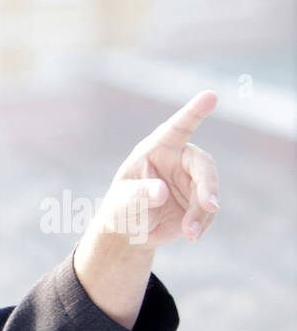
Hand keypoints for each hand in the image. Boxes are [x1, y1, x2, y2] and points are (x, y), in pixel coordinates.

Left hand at [94, 90, 220, 249]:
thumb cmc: (120, 209)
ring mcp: (192, 179)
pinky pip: (210, 209)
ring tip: (190, 233)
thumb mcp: (121, 204)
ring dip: (203, 213)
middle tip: (209, 206)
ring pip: (209, 190)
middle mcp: (178, 160)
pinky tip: (191, 235)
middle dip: (208, 186)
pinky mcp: (199, 199)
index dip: (194, 112)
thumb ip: (137, 196)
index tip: (211, 95)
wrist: (130, 231)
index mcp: (156, 149)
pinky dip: (203, 223)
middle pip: (203, 165)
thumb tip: (160, 192)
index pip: (177, 127)